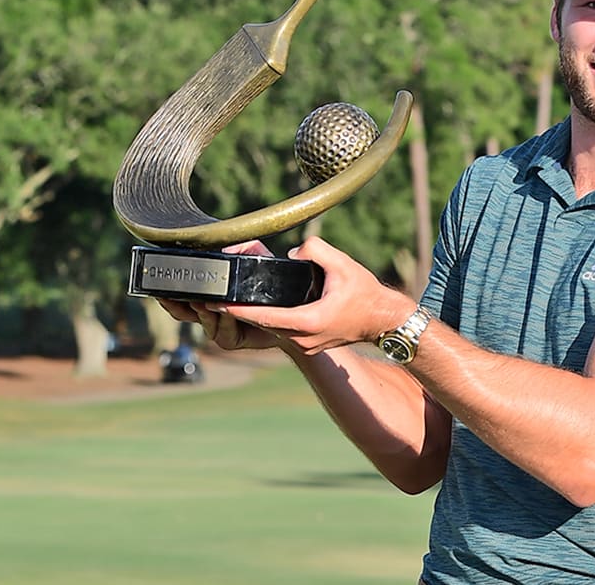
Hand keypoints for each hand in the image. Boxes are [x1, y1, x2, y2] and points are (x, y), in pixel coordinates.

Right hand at [155, 241, 278, 350]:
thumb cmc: (268, 282)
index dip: (168, 294)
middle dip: (175, 305)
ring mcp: (220, 327)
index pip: (180, 296)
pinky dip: (224, 321)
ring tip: (203, 301)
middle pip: (182, 312)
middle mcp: (211, 312)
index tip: (158, 287)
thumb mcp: (253, 256)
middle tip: (172, 295)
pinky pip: (222, 332)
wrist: (291, 306)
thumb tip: (223, 247)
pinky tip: (229, 312)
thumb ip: (238, 247)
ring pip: (203, 321)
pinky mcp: (232, 339)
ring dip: (203, 311)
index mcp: (209, 295)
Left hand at [206, 236, 415, 355]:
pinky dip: (266, 320)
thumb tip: (293, 251)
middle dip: (236, 312)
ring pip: (269, 329)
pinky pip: (280, 332)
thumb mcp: (343, 264)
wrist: (384, 320)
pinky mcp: (308, 344)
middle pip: (261, 325)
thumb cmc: (365, 293)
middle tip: (211, 299)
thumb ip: (315, 250)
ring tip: (226, 302)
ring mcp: (305, 345)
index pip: (264, 317)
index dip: (238, 310)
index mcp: (308, 322)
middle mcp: (303, 338)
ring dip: (250, 317)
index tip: (217, 302)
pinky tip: (254, 308)